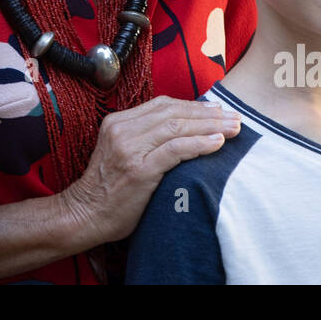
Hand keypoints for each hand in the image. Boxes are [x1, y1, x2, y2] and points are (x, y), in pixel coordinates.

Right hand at [58, 95, 241, 245]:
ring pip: (177, 127)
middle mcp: (122, 130)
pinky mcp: (139, 169)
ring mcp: (129, 149)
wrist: (86, 215)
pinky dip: (199, 144)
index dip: (193, 106)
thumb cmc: (109, 189)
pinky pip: (175, 150)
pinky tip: (217, 143)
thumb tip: (182, 129)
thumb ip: (143, 137)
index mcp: (117, 122)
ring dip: (210, 126)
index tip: (216, 111)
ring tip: (233, 129)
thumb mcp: (120, 152)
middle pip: (173, 112)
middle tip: (234, 117)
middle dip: (208, 114)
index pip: (162, 105)